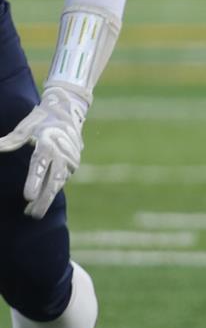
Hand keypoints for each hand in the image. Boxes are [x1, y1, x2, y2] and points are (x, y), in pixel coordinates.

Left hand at [0, 84, 87, 218]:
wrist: (67, 112)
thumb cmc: (40, 121)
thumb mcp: (24, 128)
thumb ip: (10, 141)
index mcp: (48, 142)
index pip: (40, 165)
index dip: (34, 181)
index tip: (27, 197)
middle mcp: (62, 152)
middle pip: (54, 180)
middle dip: (43, 199)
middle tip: (32, 215)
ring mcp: (70, 159)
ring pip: (57, 183)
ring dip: (45, 199)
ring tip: (31, 213)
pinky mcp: (73, 164)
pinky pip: (61, 180)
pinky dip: (51, 190)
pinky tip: (40, 200)